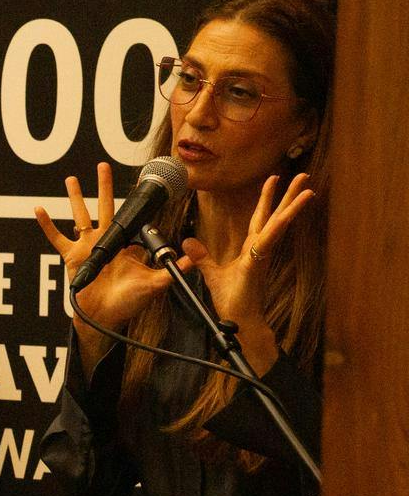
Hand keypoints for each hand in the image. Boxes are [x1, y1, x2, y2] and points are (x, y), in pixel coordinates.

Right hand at [34, 162, 174, 335]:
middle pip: (105, 207)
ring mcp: (88, 248)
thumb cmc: (128, 303)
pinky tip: (39, 210)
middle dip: (104, 186)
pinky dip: (47, 225)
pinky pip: (57, 237)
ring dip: (76, 197)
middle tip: (103, 166)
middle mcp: (106, 242)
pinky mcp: (72, 257)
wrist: (104, 318)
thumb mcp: (155, 284)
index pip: (131, 220)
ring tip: (71, 180)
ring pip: (80, 215)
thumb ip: (173, 269)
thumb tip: (194, 257)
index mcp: (125, 246)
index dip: (135, 207)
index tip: (140, 186)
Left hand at [176, 173, 313, 368]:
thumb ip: (202, 256)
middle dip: (289, 195)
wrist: (238, 320)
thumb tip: (188, 241)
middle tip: (303, 175)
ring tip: (308, 190)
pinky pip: (266, 245)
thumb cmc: (231, 300)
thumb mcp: (211, 273)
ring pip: (278, 226)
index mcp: (252, 249)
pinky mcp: (256, 266)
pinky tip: (283, 218)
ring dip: (291, 208)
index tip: (273, 178)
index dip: (266, 198)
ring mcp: (261, 257)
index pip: (260, 218)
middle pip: (276, 216)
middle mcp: (261, 250)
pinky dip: (274, 231)